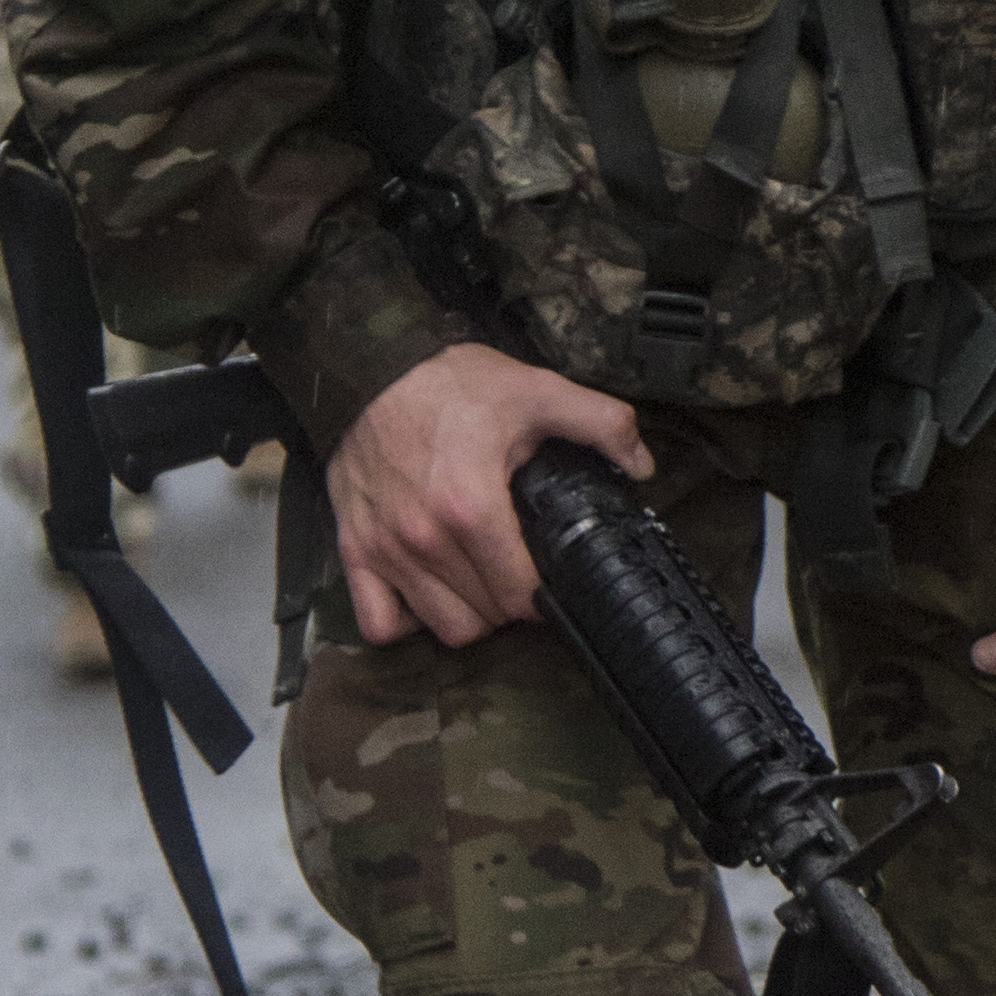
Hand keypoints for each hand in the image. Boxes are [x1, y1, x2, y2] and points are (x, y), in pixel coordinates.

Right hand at [326, 344, 648, 648]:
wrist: (369, 368)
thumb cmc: (447, 382)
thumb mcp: (536, 390)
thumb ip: (600, 423)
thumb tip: (641, 464)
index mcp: (472, 508)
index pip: (521, 595)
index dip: (544, 593)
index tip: (548, 575)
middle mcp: (425, 539)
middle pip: (487, 617)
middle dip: (512, 601)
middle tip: (517, 570)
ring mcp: (385, 550)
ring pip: (444, 628)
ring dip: (469, 614)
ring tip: (480, 582)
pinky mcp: (354, 550)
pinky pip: (381, 624)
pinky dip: (408, 620)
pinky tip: (429, 593)